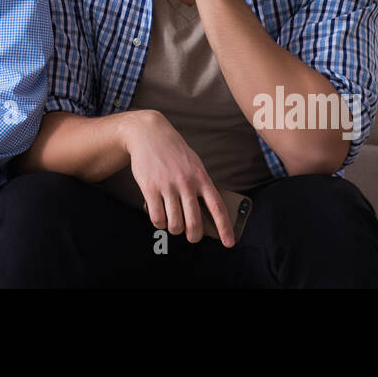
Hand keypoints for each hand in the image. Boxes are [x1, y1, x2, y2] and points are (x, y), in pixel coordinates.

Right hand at [122, 110, 236, 246]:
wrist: (149, 133)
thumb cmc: (174, 151)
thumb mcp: (194, 164)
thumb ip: (201, 184)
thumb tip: (206, 210)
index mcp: (201, 177)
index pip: (217, 207)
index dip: (224, 228)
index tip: (229, 243)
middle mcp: (186, 183)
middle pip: (194, 223)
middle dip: (194, 236)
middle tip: (191, 236)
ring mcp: (168, 186)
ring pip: (174, 224)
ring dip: (174, 229)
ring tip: (172, 223)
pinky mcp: (150, 188)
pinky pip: (157, 218)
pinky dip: (159, 223)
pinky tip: (160, 218)